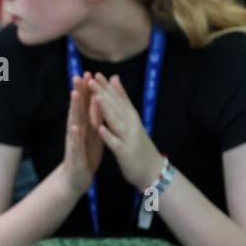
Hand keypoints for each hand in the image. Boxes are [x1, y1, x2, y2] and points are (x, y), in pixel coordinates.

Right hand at [61, 74, 103, 194]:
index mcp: (84, 126)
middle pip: (77, 109)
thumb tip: (97, 101)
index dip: (86, 90)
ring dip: (74, 109)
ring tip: (74, 94)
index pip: (85, 105)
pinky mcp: (75, 154)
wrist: (75, 178)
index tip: (88, 73)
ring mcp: (74, 142)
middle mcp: (77, 131)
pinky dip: (75, 135)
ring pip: (74, 122)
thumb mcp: (93, 134)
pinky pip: (75, 143)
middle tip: (77, 75)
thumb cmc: (85, 154)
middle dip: (78, 92)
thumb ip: (94, 118)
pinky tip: (75, 126)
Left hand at [87, 73, 163, 188]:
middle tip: (91, 79)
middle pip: (116, 106)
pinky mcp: (126, 153)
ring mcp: (129, 138)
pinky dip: (108, 135)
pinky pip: (116, 143)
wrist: (154, 171)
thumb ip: (122, 99)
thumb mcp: (131, 120)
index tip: (96, 74)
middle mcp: (131, 125)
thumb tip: (115, 78)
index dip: (107, 86)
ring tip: (96, 97)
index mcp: (131, 117)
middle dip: (103, 93)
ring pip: (116, 121)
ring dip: (106, 109)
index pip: (118, 99)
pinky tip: (99, 128)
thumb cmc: (139, 145)